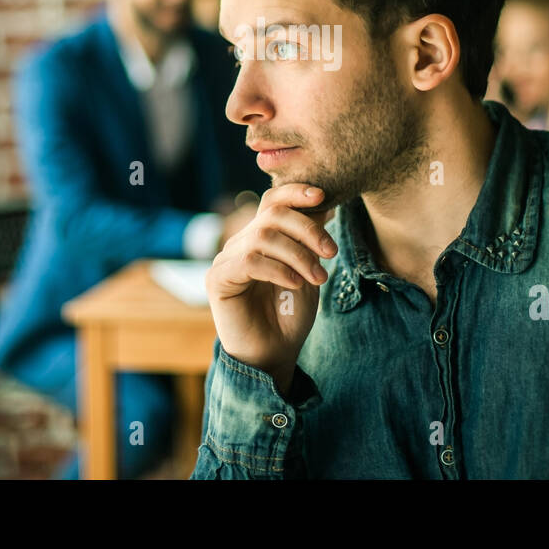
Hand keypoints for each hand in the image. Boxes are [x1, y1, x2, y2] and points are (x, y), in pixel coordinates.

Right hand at [205, 183, 337, 394]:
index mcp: (261, 238)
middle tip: (331, 252)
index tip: (322, 196)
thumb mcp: (307, 271)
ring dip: (298, 255)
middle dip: (307, 229)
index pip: (272, 201)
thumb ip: (309, 241)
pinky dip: (278, 269)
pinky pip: (249, 260)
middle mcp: (241, 243)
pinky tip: (295, 284)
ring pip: (264, 236)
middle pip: (272, 215)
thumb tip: (324, 204)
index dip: (295, 193)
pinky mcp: (218, 279)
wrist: (273, 355)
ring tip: (318, 278)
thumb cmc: (289, 315)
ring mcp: (226, 260)